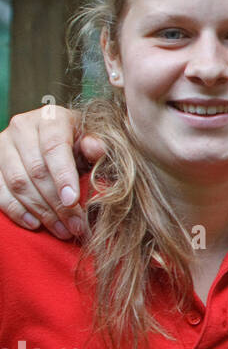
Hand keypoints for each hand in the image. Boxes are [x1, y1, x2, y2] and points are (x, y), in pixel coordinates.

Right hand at [0, 106, 102, 238]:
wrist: (56, 143)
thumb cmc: (80, 144)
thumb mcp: (94, 143)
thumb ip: (97, 147)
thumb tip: (95, 148)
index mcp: (51, 117)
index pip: (54, 147)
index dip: (63, 176)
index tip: (73, 201)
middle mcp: (22, 126)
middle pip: (36, 170)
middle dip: (58, 203)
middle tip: (76, 226)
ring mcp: (2, 144)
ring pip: (18, 183)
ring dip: (41, 211)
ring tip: (63, 230)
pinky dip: (17, 211)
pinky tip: (35, 225)